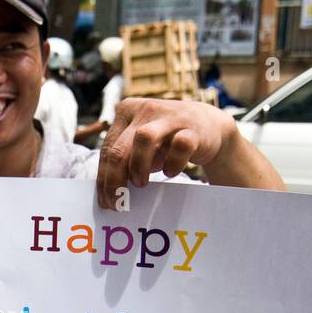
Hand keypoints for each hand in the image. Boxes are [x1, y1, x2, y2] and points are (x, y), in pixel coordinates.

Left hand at [95, 97, 236, 208]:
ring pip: (144, 138)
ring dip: (138, 166)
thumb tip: (107, 193)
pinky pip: (180, 146)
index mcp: (126, 111)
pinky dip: (173, 164)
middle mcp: (144, 109)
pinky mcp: (192, 128)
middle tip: (118, 203)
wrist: (207, 126)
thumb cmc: (165, 141)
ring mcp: (169, 116)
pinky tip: (170, 172)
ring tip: (140, 184)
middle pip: (120, 148)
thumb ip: (124, 161)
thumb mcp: (140, 147)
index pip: (108, 149)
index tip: (106, 202)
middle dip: (114, 180)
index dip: (104, 178)